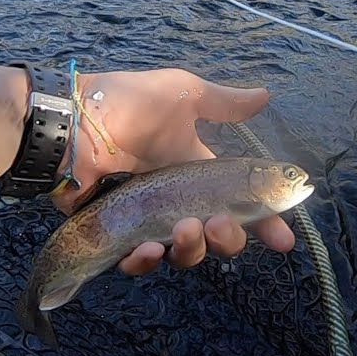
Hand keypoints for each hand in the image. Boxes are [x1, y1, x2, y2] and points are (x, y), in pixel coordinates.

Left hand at [49, 68, 294, 274]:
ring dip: (192, 249)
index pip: (239, 203)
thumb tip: (266, 96)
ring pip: (183, 254)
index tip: (283, 240)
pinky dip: (147, 260)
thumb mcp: (182, 94)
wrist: (73, 118)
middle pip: (216, 237)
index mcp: (196, 171)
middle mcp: (177, 200)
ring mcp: (147, 219)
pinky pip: (138, 260)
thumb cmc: (128, 103)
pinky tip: (148, 250)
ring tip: (184, 229)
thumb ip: (224, 103)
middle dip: (229, 239)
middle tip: (220, 223)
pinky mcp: (116, 233)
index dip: (265, 222)